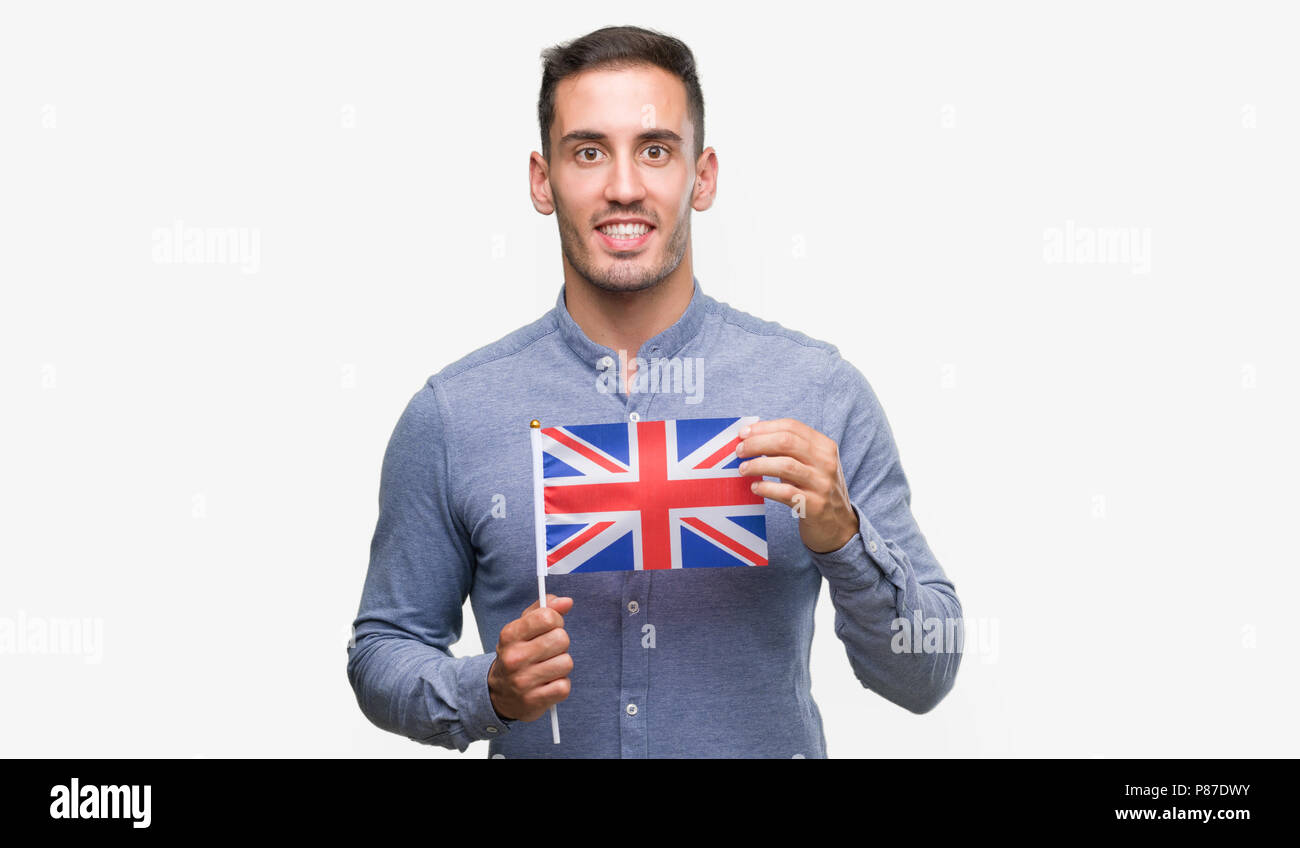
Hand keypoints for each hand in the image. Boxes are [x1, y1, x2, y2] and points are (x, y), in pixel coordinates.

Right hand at [488, 594, 573, 721]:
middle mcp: (514, 657)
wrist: (499, 694)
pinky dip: (560, 685)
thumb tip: (567, 602)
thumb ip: (544, 609)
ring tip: (548, 668)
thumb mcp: (523, 628)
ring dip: (561, 666)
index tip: (551, 628)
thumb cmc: (517, 655)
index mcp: (510, 635)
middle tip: (549, 651)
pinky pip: (564, 687)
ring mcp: (523, 681)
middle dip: (560, 644)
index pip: (547, 617)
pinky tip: (548, 684)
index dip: (556, 621)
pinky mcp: (534, 701)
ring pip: (566, 663)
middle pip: (561, 639)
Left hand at [736, 418, 859, 553]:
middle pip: (787, 442)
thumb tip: (752, 436)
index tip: (744, 433)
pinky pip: (786, 492)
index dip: (764, 428)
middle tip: (740, 450)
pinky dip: (767, 488)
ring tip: (743, 469)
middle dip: (758, 443)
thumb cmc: (815, 489)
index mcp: (824, 446)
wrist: (838, 525)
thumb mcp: (810, 464)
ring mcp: (822, 484)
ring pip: (786, 465)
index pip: (791, 426)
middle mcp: (826, 462)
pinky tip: (755, 487)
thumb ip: (788, 450)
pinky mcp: (815, 506)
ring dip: (759, 465)